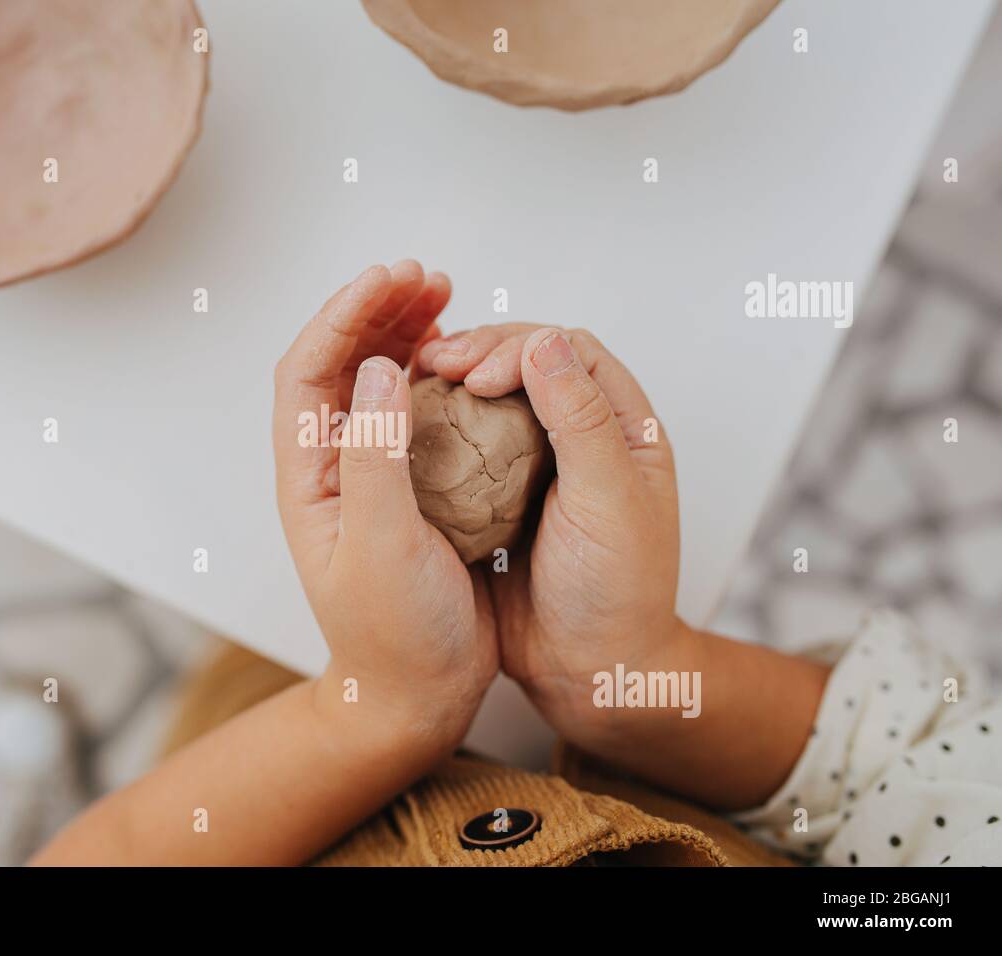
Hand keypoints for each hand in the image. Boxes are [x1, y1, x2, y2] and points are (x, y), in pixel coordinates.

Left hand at [273, 262, 498, 758]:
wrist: (418, 695)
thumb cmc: (395, 635)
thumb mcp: (382, 544)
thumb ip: (376, 455)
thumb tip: (376, 370)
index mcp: (310, 477)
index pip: (308, 373)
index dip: (344, 316)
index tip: (391, 278)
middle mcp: (334, 466)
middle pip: (339, 364)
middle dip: (376, 310)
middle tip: (425, 276)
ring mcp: (372, 473)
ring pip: (375, 380)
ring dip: (402, 332)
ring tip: (443, 296)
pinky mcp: (412, 485)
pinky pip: (414, 411)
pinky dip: (433, 374)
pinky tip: (458, 357)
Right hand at [416, 324, 681, 744]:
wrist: (590, 672)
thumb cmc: (617, 594)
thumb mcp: (608, 502)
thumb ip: (581, 421)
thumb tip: (546, 341)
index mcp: (623, 430)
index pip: (573, 354)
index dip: (522, 348)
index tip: (479, 375)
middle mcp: (581, 438)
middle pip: (528, 364)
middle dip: (480, 353)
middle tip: (436, 364)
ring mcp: (536, 467)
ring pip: (492, 400)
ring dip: (454, 384)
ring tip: (417, 381)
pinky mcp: (497, 498)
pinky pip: (465, 446)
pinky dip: (438, 428)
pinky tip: (408, 425)